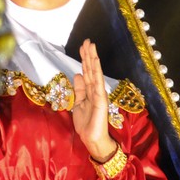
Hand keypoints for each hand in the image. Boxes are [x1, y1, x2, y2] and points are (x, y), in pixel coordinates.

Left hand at [72, 39, 117, 161]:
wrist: (92, 139)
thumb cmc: (86, 123)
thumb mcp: (78, 104)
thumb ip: (79, 90)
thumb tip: (77, 74)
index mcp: (90, 91)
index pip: (86, 71)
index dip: (84, 59)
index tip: (83, 46)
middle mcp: (95, 90)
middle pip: (91, 69)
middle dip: (88, 55)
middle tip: (87, 41)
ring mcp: (99, 94)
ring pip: (95, 73)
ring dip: (93, 59)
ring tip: (91, 46)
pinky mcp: (101, 99)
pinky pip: (98, 83)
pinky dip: (97, 72)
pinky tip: (95, 62)